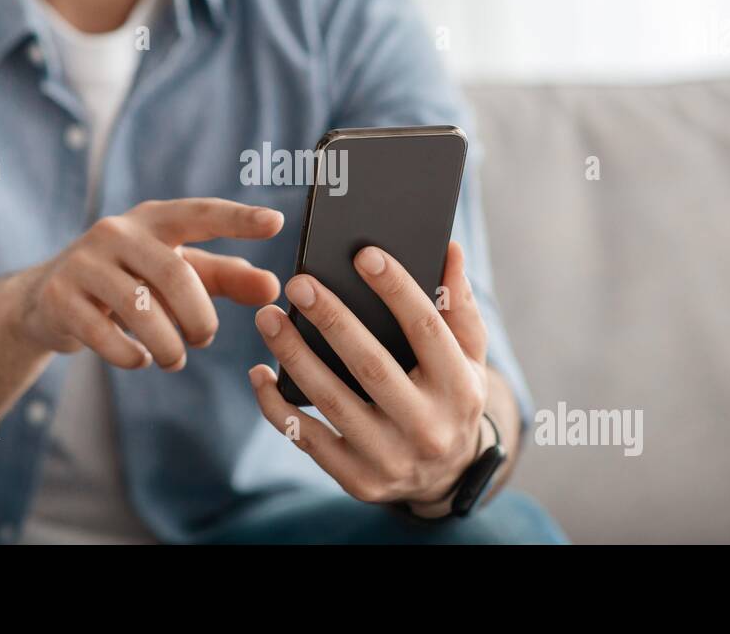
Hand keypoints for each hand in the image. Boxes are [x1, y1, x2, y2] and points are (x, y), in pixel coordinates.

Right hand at [17, 198, 282, 369]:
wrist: (47, 299)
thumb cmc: (130, 280)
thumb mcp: (176, 272)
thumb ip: (226, 277)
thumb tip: (272, 288)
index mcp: (153, 219)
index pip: (201, 213)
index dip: (239, 218)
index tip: (276, 222)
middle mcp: (116, 232)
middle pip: (174, 274)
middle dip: (199, 316)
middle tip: (205, 338)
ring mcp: (84, 263)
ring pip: (140, 308)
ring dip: (167, 344)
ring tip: (174, 358)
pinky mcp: (59, 297)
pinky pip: (105, 334)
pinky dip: (132, 356)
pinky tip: (140, 359)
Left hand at [249, 241, 491, 508]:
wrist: (445, 477)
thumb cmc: (450, 396)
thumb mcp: (469, 355)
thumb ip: (458, 305)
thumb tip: (448, 249)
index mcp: (460, 388)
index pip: (426, 330)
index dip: (396, 289)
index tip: (364, 254)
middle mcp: (429, 427)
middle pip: (371, 364)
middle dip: (331, 319)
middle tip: (297, 283)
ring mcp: (391, 458)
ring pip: (332, 400)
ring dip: (294, 355)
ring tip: (268, 317)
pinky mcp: (358, 480)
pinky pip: (308, 439)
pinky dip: (277, 405)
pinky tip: (259, 371)